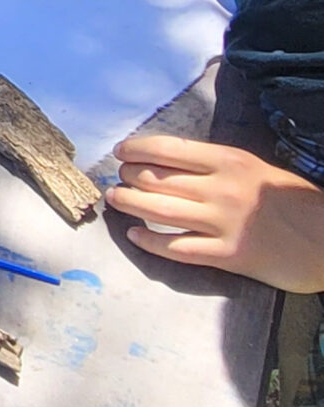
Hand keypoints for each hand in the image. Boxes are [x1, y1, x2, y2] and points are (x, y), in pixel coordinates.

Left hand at [108, 136, 323, 289]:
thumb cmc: (290, 199)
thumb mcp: (253, 168)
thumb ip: (215, 165)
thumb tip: (170, 162)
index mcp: (228, 160)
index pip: (169, 148)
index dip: (137, 149)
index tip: (121, 151)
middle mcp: (221, 189)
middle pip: (159, 179)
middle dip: (130, 177)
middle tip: (117, 178)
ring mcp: (224, 224)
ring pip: (162, 212)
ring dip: (131, 205)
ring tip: (115, 200)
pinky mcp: (228, 257)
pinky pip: (179, 249)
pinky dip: (152, 242)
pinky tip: (136, 236)